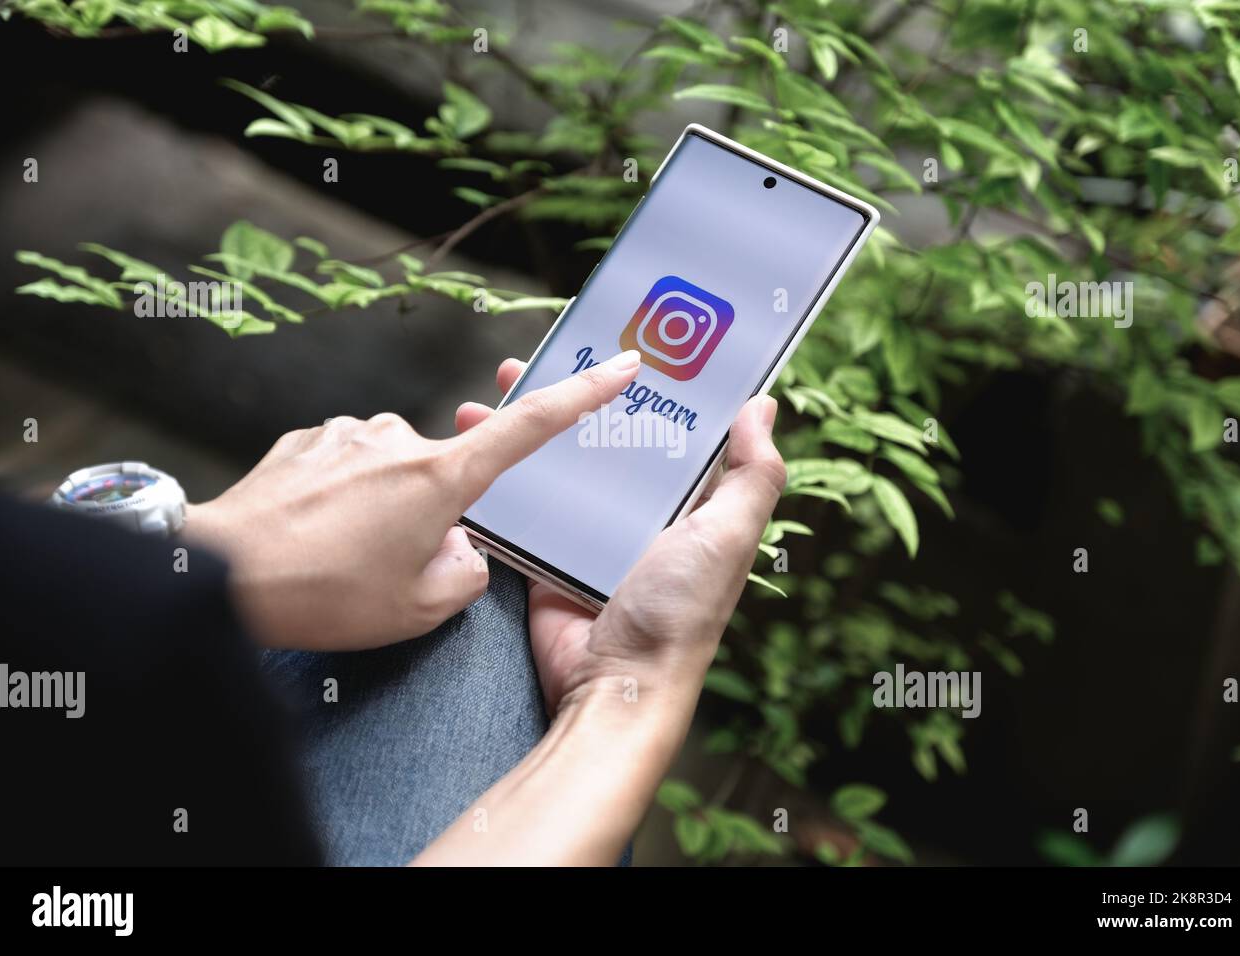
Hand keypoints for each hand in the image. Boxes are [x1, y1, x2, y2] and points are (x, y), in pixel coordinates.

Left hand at [185, 350, 641, 649]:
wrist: (215, 573)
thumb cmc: (325, 595)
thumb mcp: (417, 609)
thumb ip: (466, 575)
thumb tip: (460, 548)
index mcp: (443, 477)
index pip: (530, 427)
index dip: (582, 395)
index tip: (620, 365)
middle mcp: (402, 440)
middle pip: (447, 472)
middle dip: (434, 514)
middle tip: (388, 566)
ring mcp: (351, 434)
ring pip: (393, 471)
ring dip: (383, 508)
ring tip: (340, 559)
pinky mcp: (309, 439)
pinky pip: (348, 466)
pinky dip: (343, 499)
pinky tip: (311, 535)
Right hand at [419, 362, 783, 864]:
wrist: (613, 686)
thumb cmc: (679, 612)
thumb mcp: (728, 537)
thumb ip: (753, 476)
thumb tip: (763, 406)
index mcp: (687, 504)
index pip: (669, 429)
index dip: (649, 387)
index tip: (624, 338)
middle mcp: (638, 513)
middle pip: (604, 438)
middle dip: (574, 394)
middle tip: (544, 355)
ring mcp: (588, 533)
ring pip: (557, 462)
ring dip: (528, 424)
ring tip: (501, 388)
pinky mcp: (545, 555)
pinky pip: (522, 506)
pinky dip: (499, 475)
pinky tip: (476, 437)